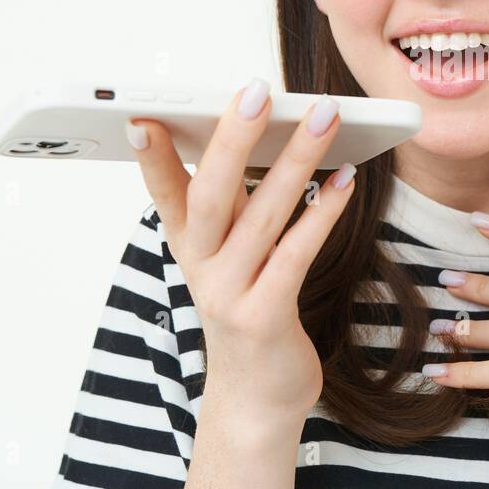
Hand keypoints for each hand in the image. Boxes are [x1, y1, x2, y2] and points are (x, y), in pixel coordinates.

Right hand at [125, 82, 355, 424]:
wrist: (258, 397)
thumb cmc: (251, 309)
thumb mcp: (230, 255)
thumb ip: (238, 206)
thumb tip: (261, 136)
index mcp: (188, 246)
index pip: (164, 192)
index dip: (152, 157)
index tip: (142, 116)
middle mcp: (201, 267)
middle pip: (212, 193)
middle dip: (233, 139)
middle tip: (257, 91)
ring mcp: (230, 294)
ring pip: (262, 216)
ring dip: (296, 160)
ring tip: (324, 116)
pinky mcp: (265, 317)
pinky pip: (296, 254)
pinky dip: (323, 212)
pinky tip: (346, 180)